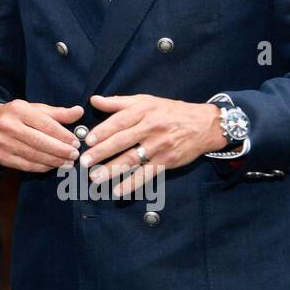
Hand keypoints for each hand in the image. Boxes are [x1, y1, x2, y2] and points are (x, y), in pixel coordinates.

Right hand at [0, 100, 82, 172]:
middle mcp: (8, 126)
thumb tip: (79, 112)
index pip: (45, 124)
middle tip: (74, 155)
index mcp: (18, 110)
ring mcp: (2, 142)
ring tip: (67, 162)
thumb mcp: (34, 109)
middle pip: (39, 142)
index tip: (75, 142)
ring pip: (33, 155)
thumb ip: (57, 113)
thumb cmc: (15, 115)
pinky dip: (41, 167)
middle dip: (60, 150)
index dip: (63, 135)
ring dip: (53, 161)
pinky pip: (25, 165)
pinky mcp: (0, 156)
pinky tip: (52, 165)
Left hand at [79, 94, 222, 196]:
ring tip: (95, 178)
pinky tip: (118, 190)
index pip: (119, 121)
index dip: (103, 131)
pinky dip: (132, 184)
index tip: (88, 140)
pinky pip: (147, 174)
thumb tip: (94, 99)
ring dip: (113, 170)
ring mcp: (159, 146)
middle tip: (85, 161)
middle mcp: (151, 128)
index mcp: (143, 111)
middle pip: (122, 141)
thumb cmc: (170, 111)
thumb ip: (118, 102)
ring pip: (133, 159)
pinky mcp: (167, 161)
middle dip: (102, 152)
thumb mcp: (146, 101)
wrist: (204, 124)